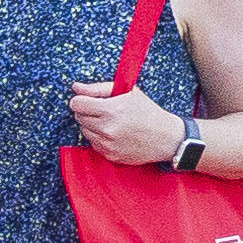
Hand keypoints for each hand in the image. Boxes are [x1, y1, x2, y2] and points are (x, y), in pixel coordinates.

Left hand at [67, 82, 185, 165]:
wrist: (166, 138)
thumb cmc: (148, 112)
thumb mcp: (128, 92)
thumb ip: (98, 88)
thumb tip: (76, 87)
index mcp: (111, 110)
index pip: (77, 104)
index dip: (81, 100)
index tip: (88, 100)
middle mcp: (108, 128)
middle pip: (79, 117)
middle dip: (87, 111)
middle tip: (103, 110)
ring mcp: (108, 144)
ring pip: (84, 131)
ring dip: (92, 125)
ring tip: (110, 122)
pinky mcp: (110, 155)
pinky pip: (93, 143)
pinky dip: (99, 138)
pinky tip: (114, 133)